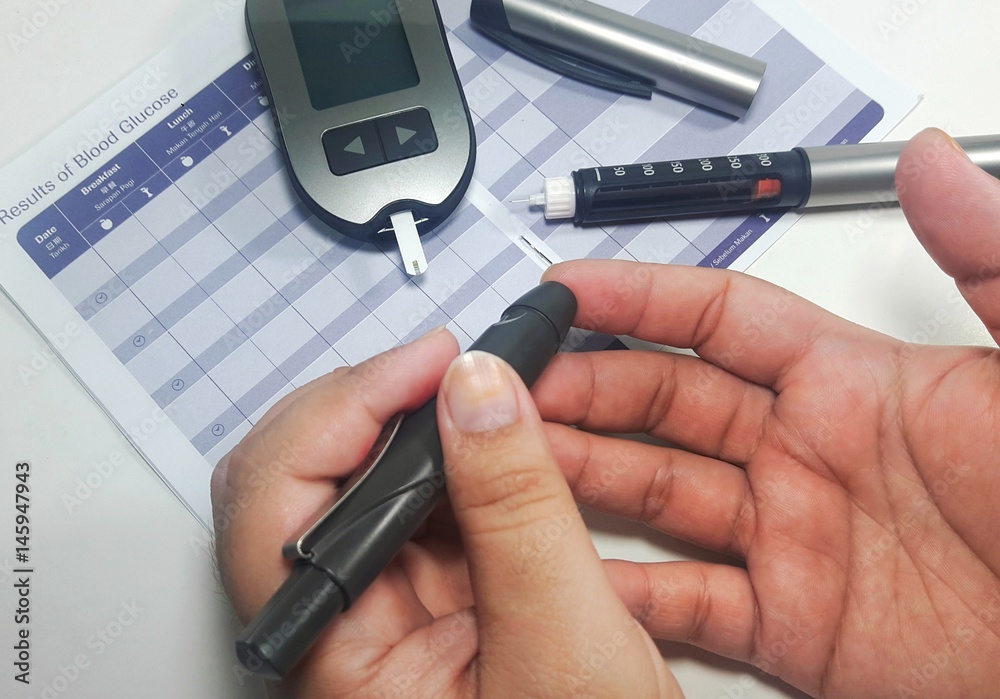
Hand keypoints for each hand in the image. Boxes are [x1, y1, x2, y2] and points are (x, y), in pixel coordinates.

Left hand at [212, 329, 681, 696]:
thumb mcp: (565, 643)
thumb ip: (518, 511)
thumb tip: (477, 390)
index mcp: (337, 661)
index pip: (276, 510)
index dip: (342, 414)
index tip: (430, 365)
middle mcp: (342, 627)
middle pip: (293, 476)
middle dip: (368, 402)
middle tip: (452, 365)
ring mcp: (386, 604)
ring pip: (359, 476)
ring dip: (417, 418)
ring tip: (485, 389)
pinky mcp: (433, 589)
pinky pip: (422, 495)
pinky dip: (459, 450)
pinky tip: (500, 436)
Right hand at [535, 128, 999, 697]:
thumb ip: (987, 259)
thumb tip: (927, 165)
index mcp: (853, 383)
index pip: (719, 320)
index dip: (638, 298)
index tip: (567, 290)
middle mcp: (806, 454)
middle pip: (665, 403)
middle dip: (584, 386)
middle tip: (515, 383)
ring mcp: (792, 540)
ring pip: (657, 495)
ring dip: (581, 475)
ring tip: (512, 460)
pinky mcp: (792, 628)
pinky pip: (686, 605)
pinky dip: (624, 592)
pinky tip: (569, 572)